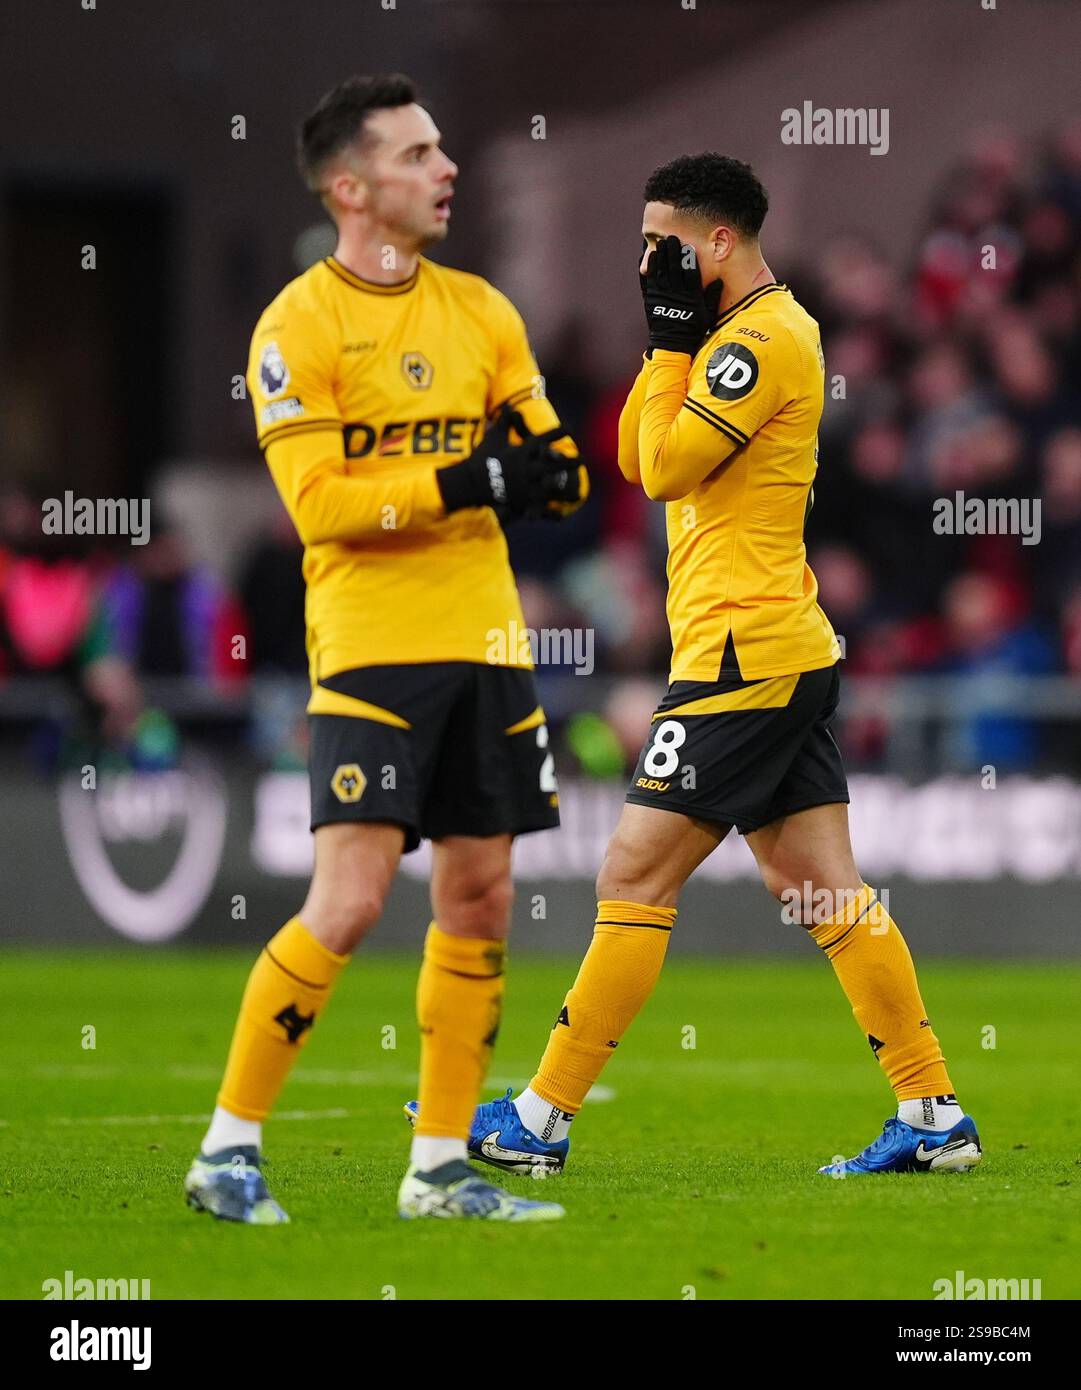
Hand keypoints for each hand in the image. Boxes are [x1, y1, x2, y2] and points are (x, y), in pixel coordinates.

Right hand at [437, 406, 582, 519]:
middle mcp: (525, 467)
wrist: (469, 482)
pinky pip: (541, 502)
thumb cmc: (482, 458)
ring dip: (565, 486)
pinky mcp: (522, 499)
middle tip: (583, 460)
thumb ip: (505, 422)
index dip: (557, 433)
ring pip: (550, 485)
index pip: (542, 439)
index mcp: (520, 451)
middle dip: (568, 462)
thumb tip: (512, 405)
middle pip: (552, 464)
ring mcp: (524, 484)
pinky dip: (552, 504)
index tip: (570, 428)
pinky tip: (562, 507)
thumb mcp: (494, 438)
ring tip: (578, 488)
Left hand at [640, 234, 722, 355]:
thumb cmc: (692, 329)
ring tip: (661, 242)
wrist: (672, 344)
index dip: (688, 258)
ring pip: (661, 271)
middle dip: (673, 252)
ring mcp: (662, 296)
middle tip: (672, 237)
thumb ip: (712, 297)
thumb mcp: (707, 315)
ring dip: (661, 256)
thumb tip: (719, 281)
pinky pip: (650, 280)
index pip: (690, 272)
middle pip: (674, 268)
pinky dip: (650, 268)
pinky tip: (650, 257)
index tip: (688, 246)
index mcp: (691, 296)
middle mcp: (676, 294)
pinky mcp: (652, 299)